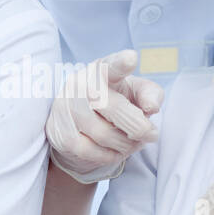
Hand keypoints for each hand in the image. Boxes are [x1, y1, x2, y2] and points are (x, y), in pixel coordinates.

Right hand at [46, 49, 163, 184]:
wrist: (79, 127)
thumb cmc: (115, 103)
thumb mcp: (135, 93)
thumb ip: (149, 93)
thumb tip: (152, 107)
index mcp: (102, 70)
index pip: (111, 65)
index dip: (121, 63)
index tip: (132, 58)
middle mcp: (80, 84)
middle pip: (114, 108)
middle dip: (138, 127)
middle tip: (152, 135)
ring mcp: (67, 109)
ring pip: (104, 134)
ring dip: (126, 144)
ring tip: (134, 143)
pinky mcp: (62, 133)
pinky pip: (91, 151)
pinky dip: (110, 155)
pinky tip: (116, 151)